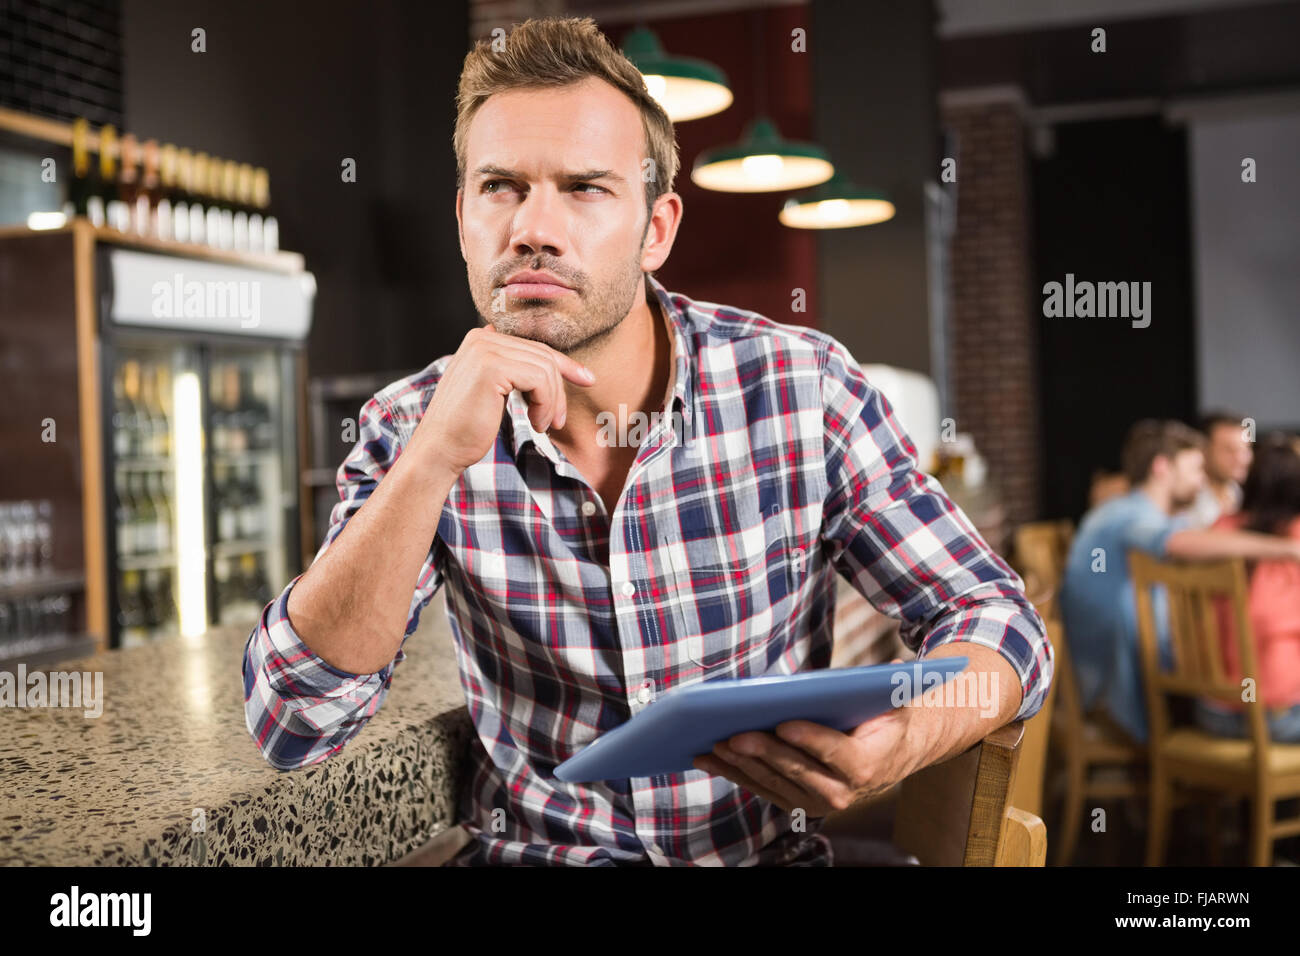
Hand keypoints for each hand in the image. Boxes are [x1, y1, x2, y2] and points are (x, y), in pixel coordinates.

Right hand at [409, 325, 595, 474]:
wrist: (441, 449)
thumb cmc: (467, 427)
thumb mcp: (494, 392)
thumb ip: (512, 371)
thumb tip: (539, 358)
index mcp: (481, 339)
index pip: (534, 347)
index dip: (564, 364)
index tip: (587, 378)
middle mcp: (482, 338)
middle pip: (543, 356)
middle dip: (559, 390)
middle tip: (557, 421)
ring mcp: (485, 350)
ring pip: (545, 369)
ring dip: (552, 402)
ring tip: (543, 425)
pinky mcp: (491, 367)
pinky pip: (540, 379)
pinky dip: (546, 404)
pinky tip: (535, 423)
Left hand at [692, 709, 917, 815]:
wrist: (893, 754)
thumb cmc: (885, 718)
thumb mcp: (890, 701)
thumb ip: (882, 689)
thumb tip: (881, 670)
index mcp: (866, 765)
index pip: (835, 753)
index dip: (810, 739)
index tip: (784, 725)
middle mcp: (842, 792)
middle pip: (796, 770)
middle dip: (763, 753)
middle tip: (734, 735)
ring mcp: (817, 802)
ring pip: (773, 782)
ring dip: (740, 765)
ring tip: (713, 746)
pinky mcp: (797, 803)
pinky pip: (761, 788)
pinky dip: (733, 773)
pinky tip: (708, 758)